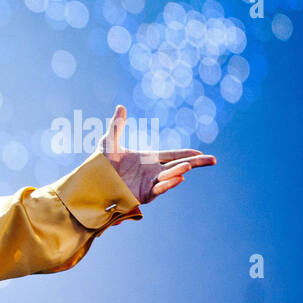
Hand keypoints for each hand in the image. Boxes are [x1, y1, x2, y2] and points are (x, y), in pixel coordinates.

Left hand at [97, 104, 217, 205]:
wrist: (89, 182)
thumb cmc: (99, 164)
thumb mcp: (109, 142)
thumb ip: (117, 126)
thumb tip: (120, 107)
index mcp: (147, 160)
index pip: (172, 155)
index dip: (186, 154)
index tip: (200, 152)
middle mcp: (151, 172)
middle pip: (178, 166)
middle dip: (195, 163)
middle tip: (213, 160)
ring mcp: (148, 184)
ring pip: (169, 177)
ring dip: (179, 172)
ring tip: (188, 166)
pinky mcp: (142, 195)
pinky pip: (158, 190)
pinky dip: (168, 184)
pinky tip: (178, 178)